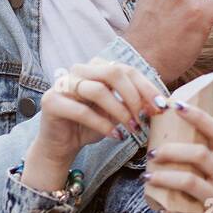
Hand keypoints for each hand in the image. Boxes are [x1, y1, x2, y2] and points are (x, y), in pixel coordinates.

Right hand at [32, 59, 166, 168]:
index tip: (160, 107)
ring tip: (132, 128)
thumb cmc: (91, 125)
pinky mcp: (52, 102)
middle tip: (144, 118)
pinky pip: (82, 111)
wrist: (61, 145)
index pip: (126, 69)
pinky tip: (116, 136)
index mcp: (96, 67)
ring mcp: (63, 84)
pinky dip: (103, 125)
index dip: (146, 87)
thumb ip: (133, 103)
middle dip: (134, 96)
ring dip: (120, 111)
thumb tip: (160, 104)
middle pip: (113, 73)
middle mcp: (79, 70)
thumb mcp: (117, 112)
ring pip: (98, 90)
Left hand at [145, 101, 212, 212]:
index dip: (199, 117)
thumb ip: (211, 170)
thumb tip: (177, 150)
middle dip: (172, 150)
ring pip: (190, 182)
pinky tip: (160, 209)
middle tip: (152, 154)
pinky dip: (169, 211)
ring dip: (164, 178)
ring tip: (147, 178)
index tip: (176, 105)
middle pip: (200, 155)